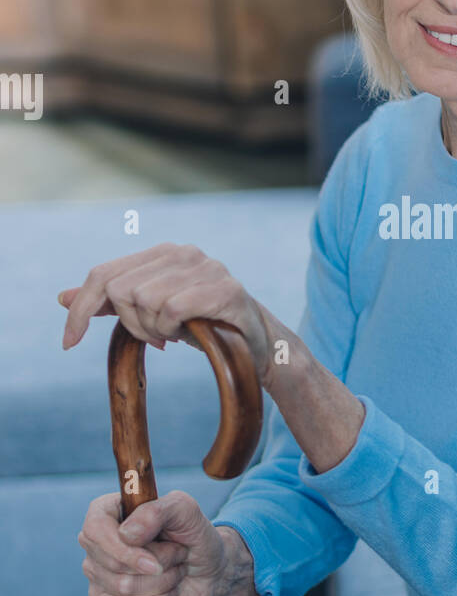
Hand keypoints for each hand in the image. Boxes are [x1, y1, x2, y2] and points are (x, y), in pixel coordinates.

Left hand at [58, 242, 279, 383]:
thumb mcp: (149, 313)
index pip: (102, 274)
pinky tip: (188, 333)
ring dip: (155, 329)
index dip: (79, 309)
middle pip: (120, 290)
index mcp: (161, 254)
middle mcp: (182, 252)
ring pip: (144, 300)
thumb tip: (62, 297)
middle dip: (130, 324)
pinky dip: (173, 328)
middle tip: (154, 338)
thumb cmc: (201, 325)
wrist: (255, 343)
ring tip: (176, 334)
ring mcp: (205, 267)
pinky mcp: (225, 288)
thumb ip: (109, 302)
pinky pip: (173, 309)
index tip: (69, 343)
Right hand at [78, 489, 258, 595]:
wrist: (207, 571)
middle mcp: (96, 540)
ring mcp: (96, 570)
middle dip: (158, 564)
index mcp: (108, 510)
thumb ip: (158, 511)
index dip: (123, 550)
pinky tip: (167, 593)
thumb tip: (125, 534)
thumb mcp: (186, 511)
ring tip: (176, 570)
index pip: (95, 530)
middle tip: (179, 553)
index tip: (155, 562)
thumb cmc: (194, 535)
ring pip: (123, 587)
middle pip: (114, 563)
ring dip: (162, 582)